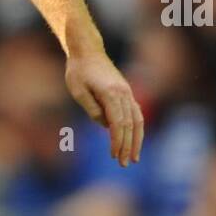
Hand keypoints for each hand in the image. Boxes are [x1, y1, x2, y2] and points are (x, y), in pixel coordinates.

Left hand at [65, 50, 143, 165]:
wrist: (88, 51)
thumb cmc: (78, 71)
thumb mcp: (77, 90)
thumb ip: (92, 109)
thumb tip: (104, 125)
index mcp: (111, 93)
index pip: (118, 124)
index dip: (117, 141)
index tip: (114, 156)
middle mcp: (124, 93)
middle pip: (130, 125)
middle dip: (128, 146)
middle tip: (124, 164)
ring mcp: (127, 92)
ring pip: (138, 120)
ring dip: (136, 140)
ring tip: (134, 157)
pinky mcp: (126, 93)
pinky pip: (136, 114)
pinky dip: (137, 129)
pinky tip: (134, 141)